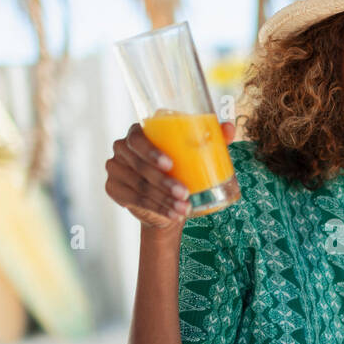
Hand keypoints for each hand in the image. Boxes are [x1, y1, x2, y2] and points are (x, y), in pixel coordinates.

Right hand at [104, 120, 235, 230]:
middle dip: (163, 182)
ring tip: (184, 209)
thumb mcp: (196, 153)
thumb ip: (212, 138)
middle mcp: (122, 148)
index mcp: (138, 132)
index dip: (152, 152)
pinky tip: (171, 215)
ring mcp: (115, 168)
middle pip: (139, 165)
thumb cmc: (181, 167)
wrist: (165, 197)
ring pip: (139, 186)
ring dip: (162, 200)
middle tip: (185, 194)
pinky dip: (154, 209)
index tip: (171, 165)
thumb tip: (230, 128)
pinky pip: (133, 200)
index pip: (138, 138)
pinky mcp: (113, 188)